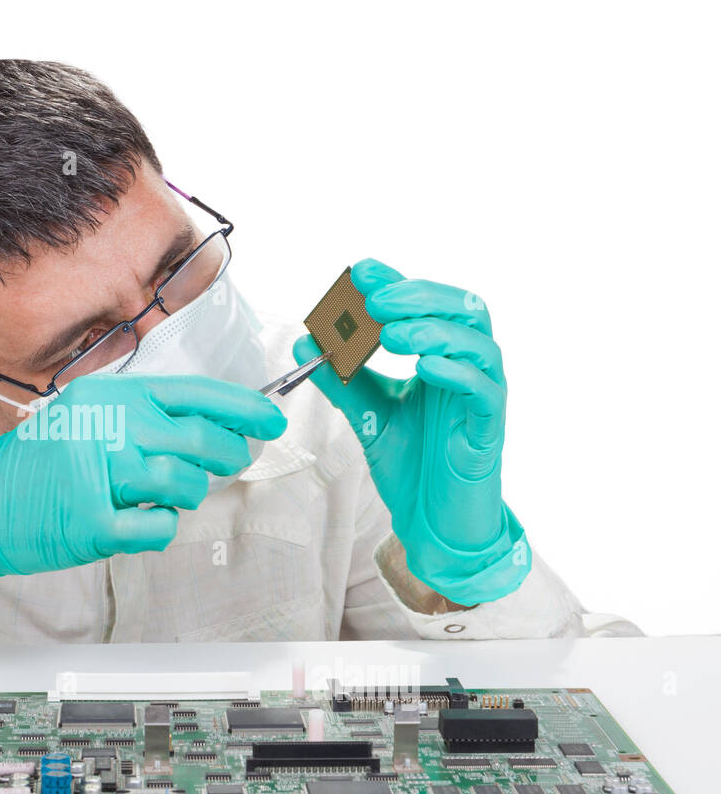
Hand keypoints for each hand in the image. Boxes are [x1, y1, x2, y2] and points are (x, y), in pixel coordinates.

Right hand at [0, 373, 287, 592]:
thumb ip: (141, 417)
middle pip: (198, 439)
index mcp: (108, 396)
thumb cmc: (38, 464)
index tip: (271, 419)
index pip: (191, 394)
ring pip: (184, 484)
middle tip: (233, 462)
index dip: (241, 407)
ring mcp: (99, 475)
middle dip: (229, 453)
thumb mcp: (85, 417)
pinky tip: (143, 518)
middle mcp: (106, 428)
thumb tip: (213, 427)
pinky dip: (162, 526)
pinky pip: (159, 526)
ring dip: (188, 494)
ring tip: (167, 494)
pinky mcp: (93, 522)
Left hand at [293, 258, 529, 602]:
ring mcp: (483, 397)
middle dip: (420, 296)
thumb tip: (305, 343)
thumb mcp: (367, 415)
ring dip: (435, 330)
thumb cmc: (412, 464)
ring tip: (391, 335)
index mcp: (442, 357)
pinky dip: (457, 373)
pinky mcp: (488, 430)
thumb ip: (341, 379)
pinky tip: (424, 367)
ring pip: (479, 343)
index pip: (429, 304)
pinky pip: (485, 391)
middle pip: (464, 310)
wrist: (433, 522)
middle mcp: (468, 369)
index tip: (360, 271)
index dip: (399, 281)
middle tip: (377, 298)